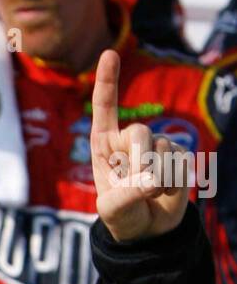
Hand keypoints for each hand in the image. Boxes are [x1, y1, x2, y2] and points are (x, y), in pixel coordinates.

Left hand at [91, 49, 190, 241]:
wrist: (148, 230)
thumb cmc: (122, 216)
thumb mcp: (112, 211)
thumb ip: (125, 195)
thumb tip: (152, 178)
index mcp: (105, 144)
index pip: (105, 107)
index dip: (107, 81)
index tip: (110, 53)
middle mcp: (130, 139)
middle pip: (140, 133)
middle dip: (141, 161)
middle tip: (140, 187)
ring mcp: (156, 144)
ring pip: (163, 150)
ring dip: (157, 179)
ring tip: (149, 193)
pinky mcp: (178, 153)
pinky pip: (179, 162)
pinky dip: (172, 183)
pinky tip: (164, 191)